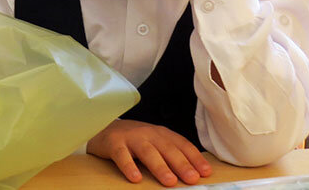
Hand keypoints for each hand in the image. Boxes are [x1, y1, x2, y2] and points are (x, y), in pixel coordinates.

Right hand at [87, 119, 211, 186]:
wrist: (103, 128)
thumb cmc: (134, 141)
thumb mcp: (154, 144)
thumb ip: (170, 155)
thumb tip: (192, 174)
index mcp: (162, 134)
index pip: (182, 145)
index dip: (194, 158)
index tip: (205, 172)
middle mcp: (149, 133)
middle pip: (167, 148)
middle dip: (181, 164)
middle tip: (191, 178)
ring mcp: (131, 137)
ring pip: (148, 152)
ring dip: (160, 166)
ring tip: (169, 181)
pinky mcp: (114, 143)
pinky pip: (122, 155)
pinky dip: (129, 166)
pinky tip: (136, 178)